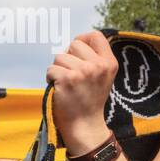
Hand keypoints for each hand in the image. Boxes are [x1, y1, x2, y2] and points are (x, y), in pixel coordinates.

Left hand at [47, 31, 117, 155]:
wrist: (85, 124)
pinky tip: (59, 90)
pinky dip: (50, 79)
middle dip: (67, 57)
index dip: (82, 40)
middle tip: (70, 74)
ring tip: (66, 84)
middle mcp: (98, 65)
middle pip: (74, 44)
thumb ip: (93, 59)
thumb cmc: (89, 100)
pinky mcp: (67, 79)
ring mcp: (83, 72)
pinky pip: (50, 69)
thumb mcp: (101, 76)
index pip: (95, 35)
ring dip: (57, 70)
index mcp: (109, 62)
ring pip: (59, 57)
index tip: (76, 52)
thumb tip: (75, 44)